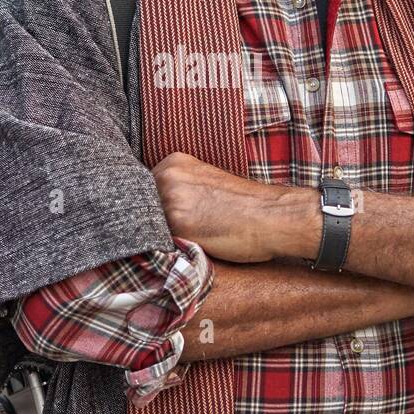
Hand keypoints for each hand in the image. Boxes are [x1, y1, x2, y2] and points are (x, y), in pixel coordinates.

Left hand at [152, 151, 305, 262]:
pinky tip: (187, 251)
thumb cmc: (246, 206)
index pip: (143, 191)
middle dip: (151, 224)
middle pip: (140, 207)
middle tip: (176, 237)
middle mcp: (167, 176)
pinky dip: (167, 250)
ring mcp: (170, 198)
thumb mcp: (207, 184)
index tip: (164, 223)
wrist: (273, 216)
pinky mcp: (177, 223)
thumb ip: (179, 191)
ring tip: (184, 244)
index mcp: (174, 162)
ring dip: (158, 238)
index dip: (151, 211)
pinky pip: (158, 242)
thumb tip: (154, 213)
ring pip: (147, 226)